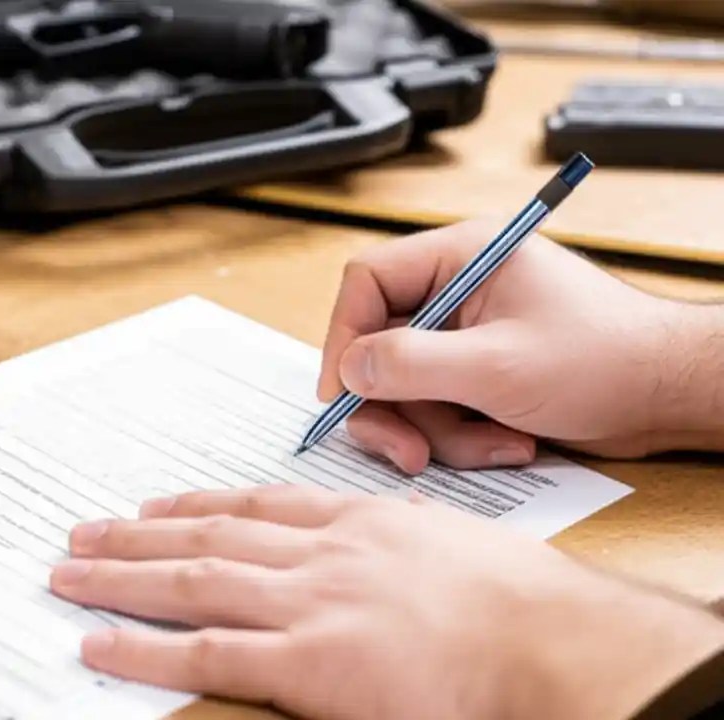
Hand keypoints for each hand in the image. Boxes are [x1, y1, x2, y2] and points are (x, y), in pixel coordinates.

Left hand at [50, 487, 723, 719]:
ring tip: (68, 574)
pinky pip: (203, 651)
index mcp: (358, 525)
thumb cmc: (524, 605)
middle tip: (83, 532)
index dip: (196, 505)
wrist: (552, 642)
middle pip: (207, 535)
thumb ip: (399, 548)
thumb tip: (380, 564)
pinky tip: (98, 642)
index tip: (156, 505)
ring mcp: (307, 605)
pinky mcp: (305, 662)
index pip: (257, 508)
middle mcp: (320, 555)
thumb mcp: (454, 548)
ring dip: (120, 577)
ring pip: (190, 581)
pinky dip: (143, 646)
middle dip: (137, 536)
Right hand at [316, 220, 723, 473]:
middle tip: (406, 449)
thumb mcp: (497, 366)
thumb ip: (411, 365)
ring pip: (408, 386)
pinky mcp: (480, 372)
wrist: (671, 396)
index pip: (367, 281)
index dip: (345, 336)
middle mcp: (458, 289)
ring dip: (437, 430)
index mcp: (461, 257)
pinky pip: (439, 407)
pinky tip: (508, 443)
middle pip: (380, 344)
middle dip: (394, 405)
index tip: (342, 392)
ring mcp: (468, 333)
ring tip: (489, 446)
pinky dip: (463, 435)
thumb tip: (347, 370)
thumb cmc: (607, 360)